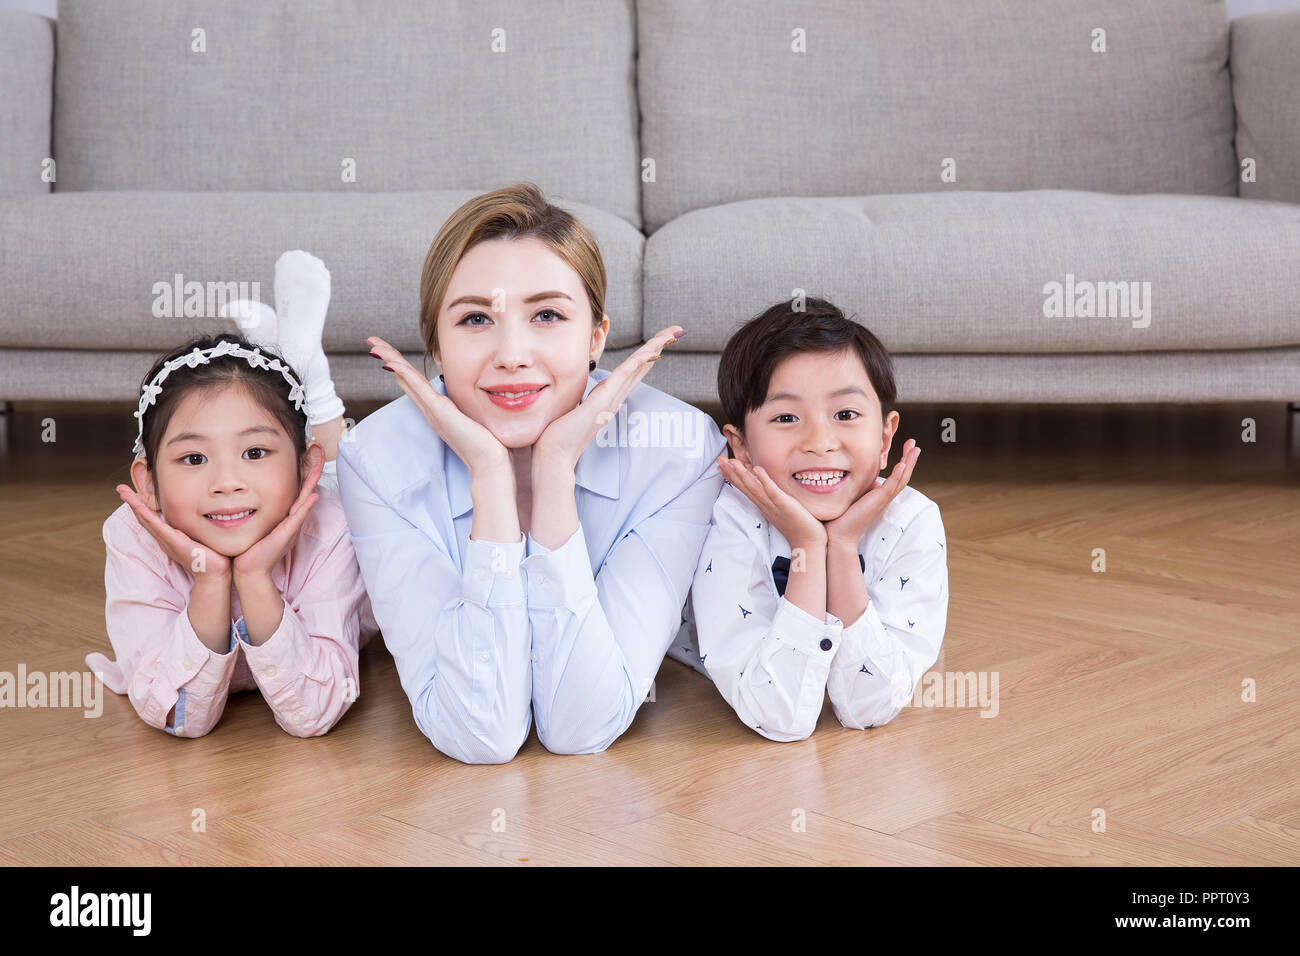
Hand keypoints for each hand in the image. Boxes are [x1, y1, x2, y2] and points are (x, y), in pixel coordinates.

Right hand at [115, 484, 230, 580]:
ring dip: (135, 506)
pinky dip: (149, 518)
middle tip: (120, 488)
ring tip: (125, 494)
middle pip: (144, 517)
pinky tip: (141, 509)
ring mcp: (168, 541)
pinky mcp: (175, 544)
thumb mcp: (198, 534)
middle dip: (132, 502)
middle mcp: (165, 538)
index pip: (151, 517)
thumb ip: (193, 525)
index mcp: (169, 535)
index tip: (132, 491)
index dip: (141, 504)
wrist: (215, 572)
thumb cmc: (210, 554)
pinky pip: (160, 529)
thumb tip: (200, 511)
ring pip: (148, 521)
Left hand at [231, 452, 323, 581]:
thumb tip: (242, 494)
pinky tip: (312, 496)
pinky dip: (306, 507)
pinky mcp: (286, 535)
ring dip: (312, 484)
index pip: (296, 487)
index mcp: (284, 515)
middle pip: (305, 489)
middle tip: (318, 451)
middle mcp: (290, 519)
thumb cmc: (250, 548)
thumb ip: (252, 509)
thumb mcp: (254, 523)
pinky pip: (297, 518)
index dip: (303, 470)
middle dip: (312, 470)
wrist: (249, 569)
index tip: (308, 452)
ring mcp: (290, 526)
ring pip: (304, 500)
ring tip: (319, 468)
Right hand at [365, 335, 509, 475]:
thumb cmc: (487, 445)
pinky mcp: (438, 411)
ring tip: (374, 344)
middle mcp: (430, 410)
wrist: (488, 464)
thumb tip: (476, 396)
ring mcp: (432, 411)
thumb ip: (469, 408)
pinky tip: (392, 362)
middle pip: (404, 377)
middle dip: (388, 357)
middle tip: (372, 341)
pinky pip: (417, 387)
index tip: (387, 351)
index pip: (414, 382)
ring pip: (406, 378)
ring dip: (390, 359)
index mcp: (437, 410)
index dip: (400, 365)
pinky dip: (403, 373)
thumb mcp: (475, 418)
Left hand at [532, 325, 685, 469]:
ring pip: (637, 368)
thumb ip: (581, 401)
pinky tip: (649, 351)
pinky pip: (623, 377)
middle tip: (676, 331)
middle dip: (658, 347)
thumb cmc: (558, 436)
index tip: (659, 342)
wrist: (554, 457)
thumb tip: (579, 396)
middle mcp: (613, 399)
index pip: (632, 372)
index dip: (646, 356)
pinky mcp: (602, 403)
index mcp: (607, 399)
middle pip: (641, 367)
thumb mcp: (572, 410)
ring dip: (654, 349)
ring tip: (671, 334)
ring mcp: (610, 401)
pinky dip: (638, 363)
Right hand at [716, 455, 826, 550]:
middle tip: (719, 459)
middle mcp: (765, 504)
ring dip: (742, 475)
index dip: (732, 476)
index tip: (721, 466)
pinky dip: (764, 480)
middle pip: (745, 486)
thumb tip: (766, 488)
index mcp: (763, 504)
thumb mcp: (781, 509)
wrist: (807, 543)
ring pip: (754, 488)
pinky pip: (772, 491)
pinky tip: (757, 469)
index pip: (744, 488)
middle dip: (731, 472)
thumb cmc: (797, 526)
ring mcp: (773, 505)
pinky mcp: (784, 505)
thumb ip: (772, 499)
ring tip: (731, 462)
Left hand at [823, 439, 920, 547]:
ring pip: (901, 479)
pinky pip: (890, 487)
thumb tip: (859, 475)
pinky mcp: (877, 503)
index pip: (896, 476)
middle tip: (914, 443)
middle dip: (910, 458)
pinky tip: (902, 464)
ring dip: (908, 463)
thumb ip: (860, 487)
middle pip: (903, 475)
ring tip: (914, 449)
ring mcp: (882, 500)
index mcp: (880, 495)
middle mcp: (884, 497)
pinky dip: (897, 475)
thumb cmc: (843, 518)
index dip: (903, 461)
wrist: (839, 536)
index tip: (906, 447)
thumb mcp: (854, 496)